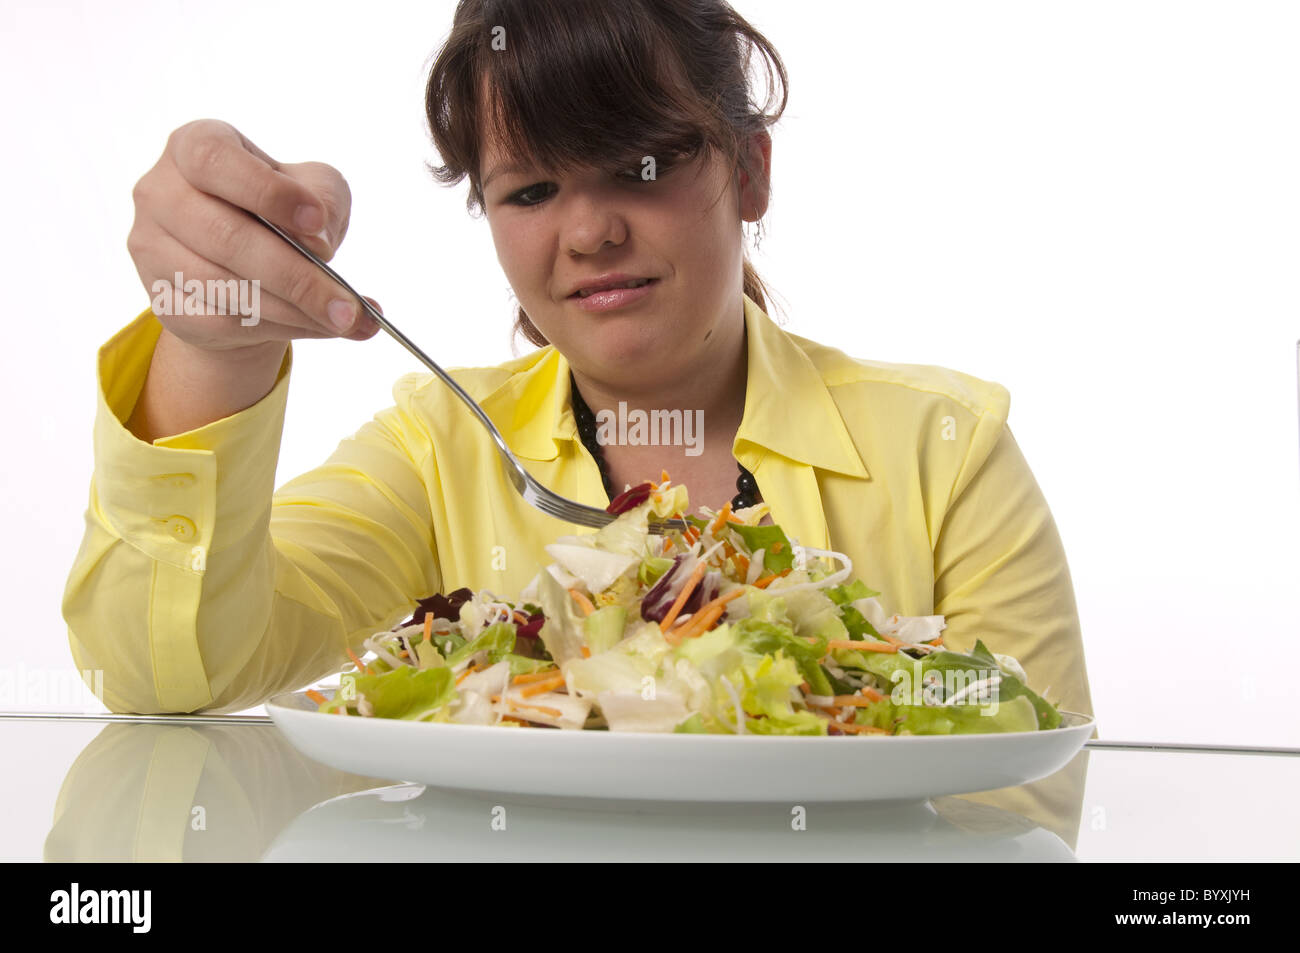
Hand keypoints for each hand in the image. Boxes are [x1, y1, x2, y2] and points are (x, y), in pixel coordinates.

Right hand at [126, 118, 379, 353]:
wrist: (247, 264)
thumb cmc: (282, 211)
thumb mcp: (314, 187)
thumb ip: (322, 199)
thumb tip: (315, 241)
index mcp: (192, 146)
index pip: (213, 160)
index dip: (266, 192)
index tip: (318, 222)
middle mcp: (159, 193)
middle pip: (224, 237)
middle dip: (297, 276)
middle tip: (349, 304)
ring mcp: (152, 250)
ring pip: (225, 288)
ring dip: (295, 311)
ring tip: (347, 320)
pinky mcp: (162, 300)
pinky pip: (223, 322)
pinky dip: (282, 329)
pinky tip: (321, 327)